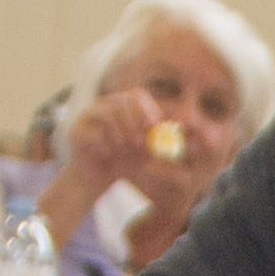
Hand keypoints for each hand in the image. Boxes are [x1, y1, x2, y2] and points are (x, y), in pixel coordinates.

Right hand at [38, 82, 164, 239]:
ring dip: (120, 132)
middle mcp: (104, 106)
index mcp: (123, 107)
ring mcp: (88, 116)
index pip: (137, 95)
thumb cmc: (124, 164)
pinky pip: (92, 131)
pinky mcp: (75, 130)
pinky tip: (107, 154)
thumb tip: (199, 144)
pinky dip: (103, 143)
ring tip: (123, 149)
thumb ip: (170, 148)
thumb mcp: (150, 156)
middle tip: (139, 142)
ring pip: (106, 111)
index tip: (154, 127)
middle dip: (133, 121)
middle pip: (122, 99)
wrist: (96, 179)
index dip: (148, 109)